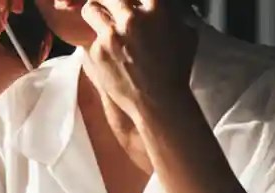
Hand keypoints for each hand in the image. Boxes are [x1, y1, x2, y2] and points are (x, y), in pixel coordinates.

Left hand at [80, 0, 195, 120]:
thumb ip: (171, 14)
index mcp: (156, 8)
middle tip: (109, 7)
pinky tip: (104, 51)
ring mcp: (112, 34)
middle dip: (108, 0)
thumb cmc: (175, 70)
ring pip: (91, 8)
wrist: (159, 101)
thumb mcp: (186, 34)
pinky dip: (94, 42)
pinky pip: (88, 37)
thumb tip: (164, 7)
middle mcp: (132, 17)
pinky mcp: (97, 51)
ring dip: (94, 13)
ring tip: (97, 20)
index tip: (127, 3)